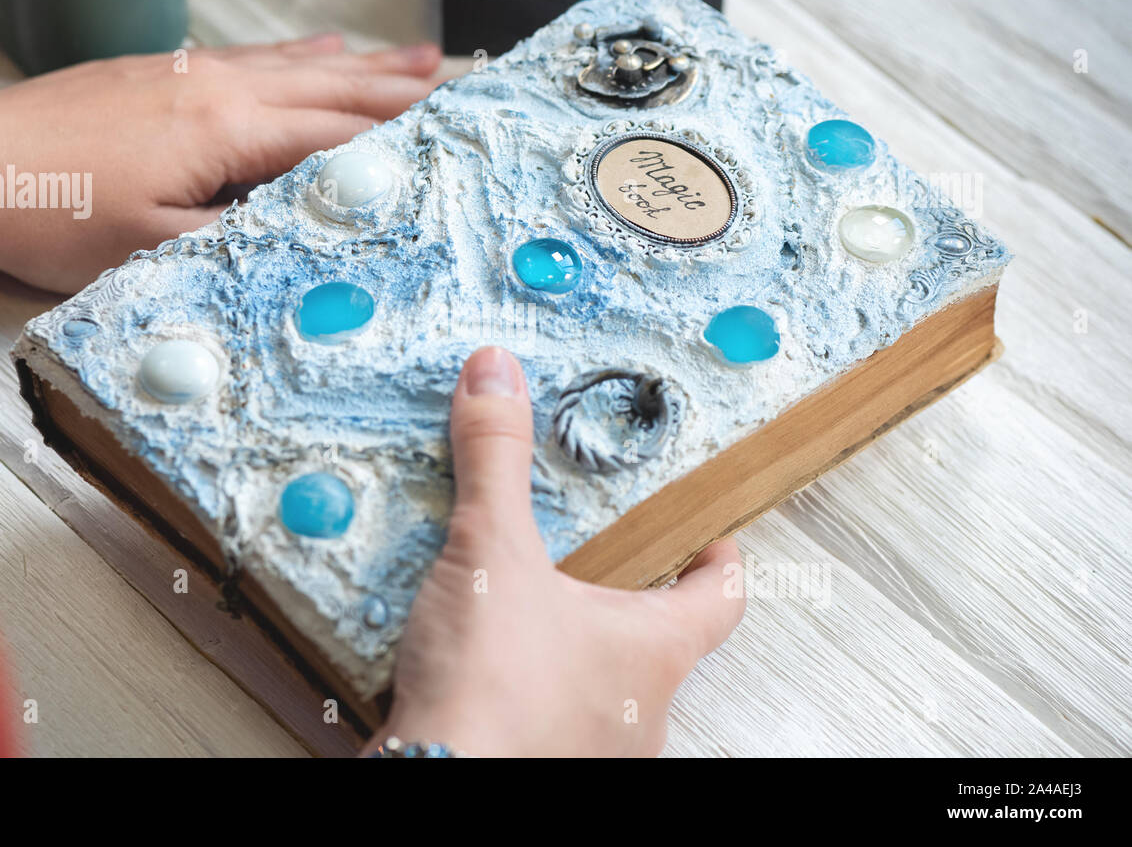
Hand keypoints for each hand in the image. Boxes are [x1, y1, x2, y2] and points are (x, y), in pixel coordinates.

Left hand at [0, 34, 441, 292]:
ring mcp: (186, 73)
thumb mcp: (156, 249)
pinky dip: (296, 55)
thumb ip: (242, 234)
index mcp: (226, 129)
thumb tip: (309, 226)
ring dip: (359, 62)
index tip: (453, 130)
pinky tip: (316, 49)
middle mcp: (216, 87)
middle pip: (330, 83)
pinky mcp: (158, 73)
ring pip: (295, 63)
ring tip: (413, 56)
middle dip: (398, 84)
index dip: (399, 133)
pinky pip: (250, 57)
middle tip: (456, 77)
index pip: (336, 131)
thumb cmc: (51, 216)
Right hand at [370, 347, 744, 756]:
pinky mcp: (544, 770)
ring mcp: (597, 755)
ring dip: (580, 654)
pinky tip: (489, 676)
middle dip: (630, 601)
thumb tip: (495, 373)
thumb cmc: (490, 686)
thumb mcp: (490, 550)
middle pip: (663, 644)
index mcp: (654, 649)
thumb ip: (495, 458)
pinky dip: (535, 696)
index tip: (714, 538)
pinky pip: (557, 726)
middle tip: (598, 563)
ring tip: (531, 616)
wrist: (437, 785)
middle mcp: (642, 711)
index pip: (721, 599)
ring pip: (610, 692)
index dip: (720, 561)